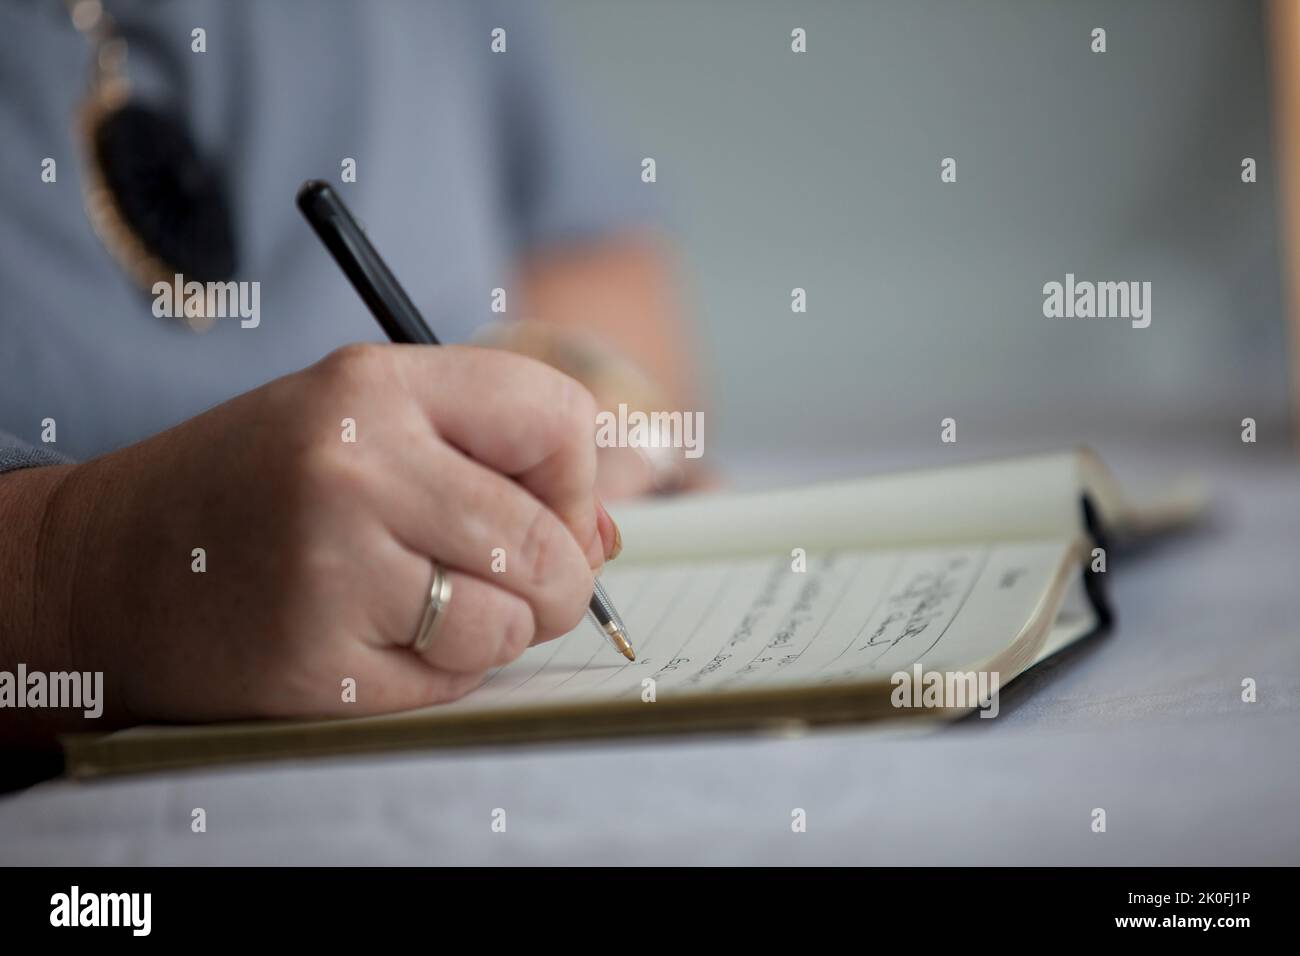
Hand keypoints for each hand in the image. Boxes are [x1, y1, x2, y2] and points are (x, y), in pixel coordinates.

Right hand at [24, 344, 617, 729]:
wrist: (107, 565)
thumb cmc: (258, 487)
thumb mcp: (363, 425)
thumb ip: (488, 459)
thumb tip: (604, 536)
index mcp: (374, 383)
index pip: (559, 417)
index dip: (573, 478)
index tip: (543, 506)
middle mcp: (354, 464)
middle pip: (550, 542)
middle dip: (557, 579)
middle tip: (516, 584)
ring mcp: (332, 567)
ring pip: (512, 623)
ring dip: (493, 632)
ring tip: (422, 607)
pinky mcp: (316, 662)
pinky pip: (452, 682)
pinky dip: (436, 674)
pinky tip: (370, 641)